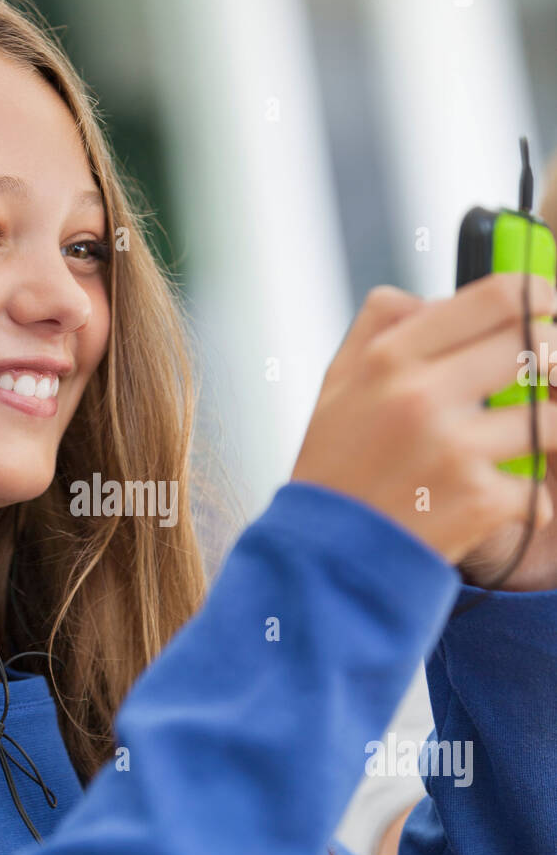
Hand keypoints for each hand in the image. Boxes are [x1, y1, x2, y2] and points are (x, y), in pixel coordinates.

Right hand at [291, 274, 556, 565]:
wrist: (321, 561)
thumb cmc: (333, 473)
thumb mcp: (336, 384)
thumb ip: (378, 327)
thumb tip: (433, 298)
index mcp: (390, 358)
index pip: (495, 297)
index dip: (539, 294)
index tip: (548, 306)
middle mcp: (422, 396)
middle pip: (537, 345)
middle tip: (552, 374)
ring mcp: (454, 450)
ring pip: (551, 419)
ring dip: (550, 433)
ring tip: (533, 444)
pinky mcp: (477, 502)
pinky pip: (539, 491)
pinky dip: (531, 501)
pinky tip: (502, 503)